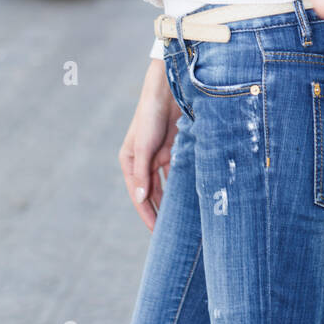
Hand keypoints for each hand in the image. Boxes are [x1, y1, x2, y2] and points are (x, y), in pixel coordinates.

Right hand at [118, 60, 181, 230]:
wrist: (169, 89)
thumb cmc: (151, 115)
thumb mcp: (144, 146)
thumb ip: (142, 173)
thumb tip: (141, 200)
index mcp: (130, 162)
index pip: (139, 196)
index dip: (147, 214)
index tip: (157, 234)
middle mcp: (144, 161)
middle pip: (152, 193)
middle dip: (160, 211)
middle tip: (171, 233)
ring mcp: (160, 155)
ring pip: (167, 185)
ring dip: (173, 199)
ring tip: (184, 219)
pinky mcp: (175, 148)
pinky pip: (179, 172)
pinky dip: (184, 183)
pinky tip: (193, 196)